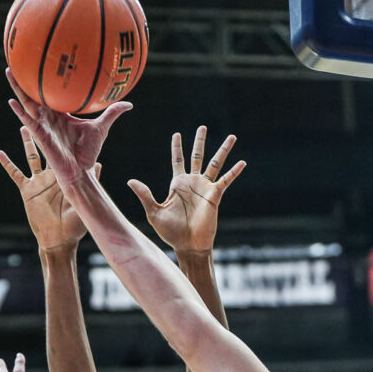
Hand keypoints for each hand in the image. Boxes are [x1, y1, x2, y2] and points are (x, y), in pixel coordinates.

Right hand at [0, 127, 97, 252]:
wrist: (59, 240)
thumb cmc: (74, 225)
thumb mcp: (83, 200)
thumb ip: (90, 181)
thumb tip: (98, 164)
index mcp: (64, 174)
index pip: (63, 149)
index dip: (62, 135)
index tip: (63, 119)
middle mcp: (51, 174)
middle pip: (47, 148)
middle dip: (44, 132)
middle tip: (42, 114)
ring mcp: (38, 181)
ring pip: (31, 156)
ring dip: (26, 141)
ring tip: (21, 123)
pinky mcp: (27, 190)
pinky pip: (15, 174)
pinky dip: (7, 164)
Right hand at [7, 69, 130, 186]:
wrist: (81, 171)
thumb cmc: (88, 152)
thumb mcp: (101, 127)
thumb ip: (111, 113)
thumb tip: (128, 103)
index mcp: (59, 113)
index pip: (48, 93)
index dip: (43, 79)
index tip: (39, 61)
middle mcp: (48, 117)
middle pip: (33, 94)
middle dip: (25, 79)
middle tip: (17, 60)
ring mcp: (42, 125)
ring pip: (27, 103)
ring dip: (17, 88)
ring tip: (9, 72)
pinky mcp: (40, 135)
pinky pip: (28, 121)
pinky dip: (20, 112)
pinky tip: (12, 102)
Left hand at [127, 126, 245, 253]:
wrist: (187, 245)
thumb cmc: (170, 232)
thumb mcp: (153, 212)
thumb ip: (144, 195)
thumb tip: (130, 181)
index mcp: (178, 184)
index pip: (178, 160)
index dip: (177, 147)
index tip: (177, 134)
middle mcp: (193, 182)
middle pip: (197, 156)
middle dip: (200, 141)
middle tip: (202, 126)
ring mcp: (205, 188)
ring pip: (216, 163)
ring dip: (223, 150)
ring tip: (232, 137)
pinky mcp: (215, 195)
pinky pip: (226, 180)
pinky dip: (234, 171)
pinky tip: (242, 162)